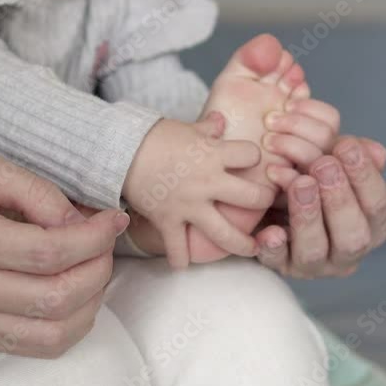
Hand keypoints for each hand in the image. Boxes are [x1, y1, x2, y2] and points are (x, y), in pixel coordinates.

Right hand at [0, 152, 129, 357]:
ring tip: (95, 267)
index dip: (93, 237)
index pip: (47, 251)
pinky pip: (42, 346)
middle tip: (106, 242)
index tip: (113, 219)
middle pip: (57, 295)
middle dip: (99, 267)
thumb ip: (32, 189)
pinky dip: (74, 324)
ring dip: (92, 300)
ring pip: (55, 329)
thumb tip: (78, 219)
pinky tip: (77, 294)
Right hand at [122, 113, 275, 269]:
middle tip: (265, 204)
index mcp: (214, 155)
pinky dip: (180, 259)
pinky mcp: (168, 220)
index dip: (252, 157)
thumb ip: (208, 128)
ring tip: (251, 248)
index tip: (249, 161)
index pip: (252, 155)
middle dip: (264, 201)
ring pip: (225, 234)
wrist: (120, 151)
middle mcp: (207, 182)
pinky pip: (177, 248)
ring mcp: (189, 205)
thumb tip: (220, 120)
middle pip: (252, 197)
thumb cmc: (154, 137)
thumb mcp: (185, 128)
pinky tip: (183, 264)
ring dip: (242, 245)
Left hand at [256, 136, 385, 278]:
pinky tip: (271, 231)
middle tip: (323, 164)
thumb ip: (350, 157)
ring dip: (308, 215)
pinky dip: (274, 247)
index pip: (377, 206)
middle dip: (340, 199)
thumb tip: (377, 152)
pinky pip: (277, 262)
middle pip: (353, 236)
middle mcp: (346, 252)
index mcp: (369, 227)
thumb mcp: (329, 165)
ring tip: (299, 183)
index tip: (347, 146)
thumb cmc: (309, 181)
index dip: (365, 176)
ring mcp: (313, 265)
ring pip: (315, 251)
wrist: (266, 206)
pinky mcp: (280, 267)